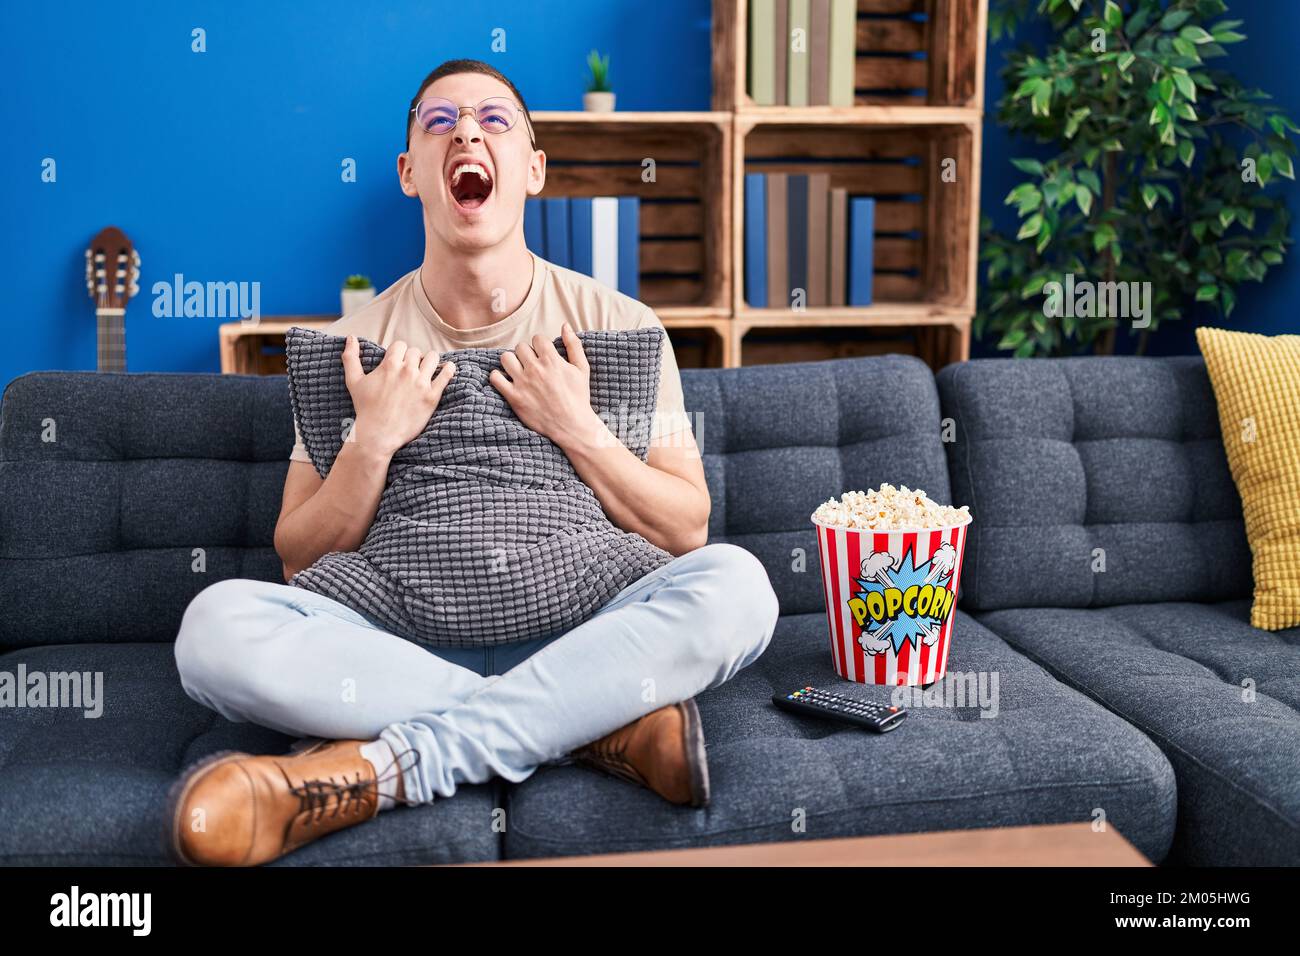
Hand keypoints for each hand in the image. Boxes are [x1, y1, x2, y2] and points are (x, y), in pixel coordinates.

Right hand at [341, 335, 455, 456]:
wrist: (378, 435)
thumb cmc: (365, 408)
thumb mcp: (354, 381)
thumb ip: (351, 357)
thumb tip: (350, 337)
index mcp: (390, 365)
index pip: (400, 345)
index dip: (399, 353)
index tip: (398, 362)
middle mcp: (407, 371)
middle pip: (416, 352)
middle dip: (413, 359)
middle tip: (410, 370)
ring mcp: (421, 383)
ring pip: (433, 358)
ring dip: (430, 361)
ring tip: (426, 369)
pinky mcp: (432, 396)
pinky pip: (447, 375)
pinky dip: (448, 369)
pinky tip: (447, 369)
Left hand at [489, 324, 599, 445]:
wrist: (572, 426)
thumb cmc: (579, 397)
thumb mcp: (582, 369)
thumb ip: (574, 345)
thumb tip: (565, 326)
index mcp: (552, 360)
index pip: (537, 338)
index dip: (540, 345)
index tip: (543, 355)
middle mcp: (535, 369)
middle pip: (520, 347)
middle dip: (526, 353)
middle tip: (531, 364)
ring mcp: (523, 383)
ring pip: (505, 358)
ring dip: (511, 361)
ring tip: (518, 370)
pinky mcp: (514, 397)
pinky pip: (495, 378)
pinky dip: (498, 377)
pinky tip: (507, 381)